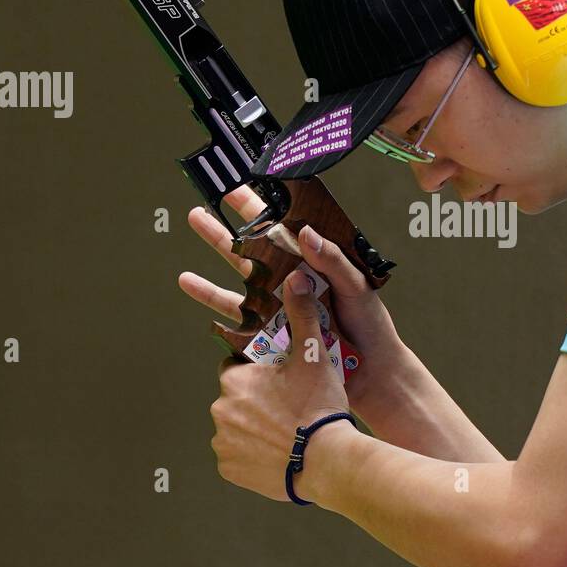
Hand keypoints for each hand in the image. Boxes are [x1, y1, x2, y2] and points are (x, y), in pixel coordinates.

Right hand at [177, 185, 414, 422]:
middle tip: (199, 212)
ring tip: (193, 243)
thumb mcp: (356, 287)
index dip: (260, 212)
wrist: (372, 374)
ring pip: (239, 281)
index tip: (236, 192)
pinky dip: (215, 303)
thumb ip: (331, 260)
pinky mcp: (271, 334)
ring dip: (212, 262)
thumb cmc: (371, 327)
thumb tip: (305, 232)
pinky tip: (194, 285)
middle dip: (225, 231)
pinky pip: (238, 318)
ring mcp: (279, 309)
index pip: (283, 232)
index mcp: (314, 266)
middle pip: (252, 253)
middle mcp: (292, 284)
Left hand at [210, 266, 355, 500]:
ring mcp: (222, 441)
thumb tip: (295, 277)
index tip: (281, 381)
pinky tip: (278, 454)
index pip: (239, 368)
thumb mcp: (313, 355)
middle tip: (289, 408)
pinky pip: (237, 457)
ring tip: (286, 433)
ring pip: (237, 428)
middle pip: (237, 399)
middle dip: (258, 401)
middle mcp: (220, 409)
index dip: (261, 373)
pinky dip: (252, 456)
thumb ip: (301, 314)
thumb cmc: (319, 407)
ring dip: (254, 428)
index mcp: (236, 379)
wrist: (326, 460)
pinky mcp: (228, 469)